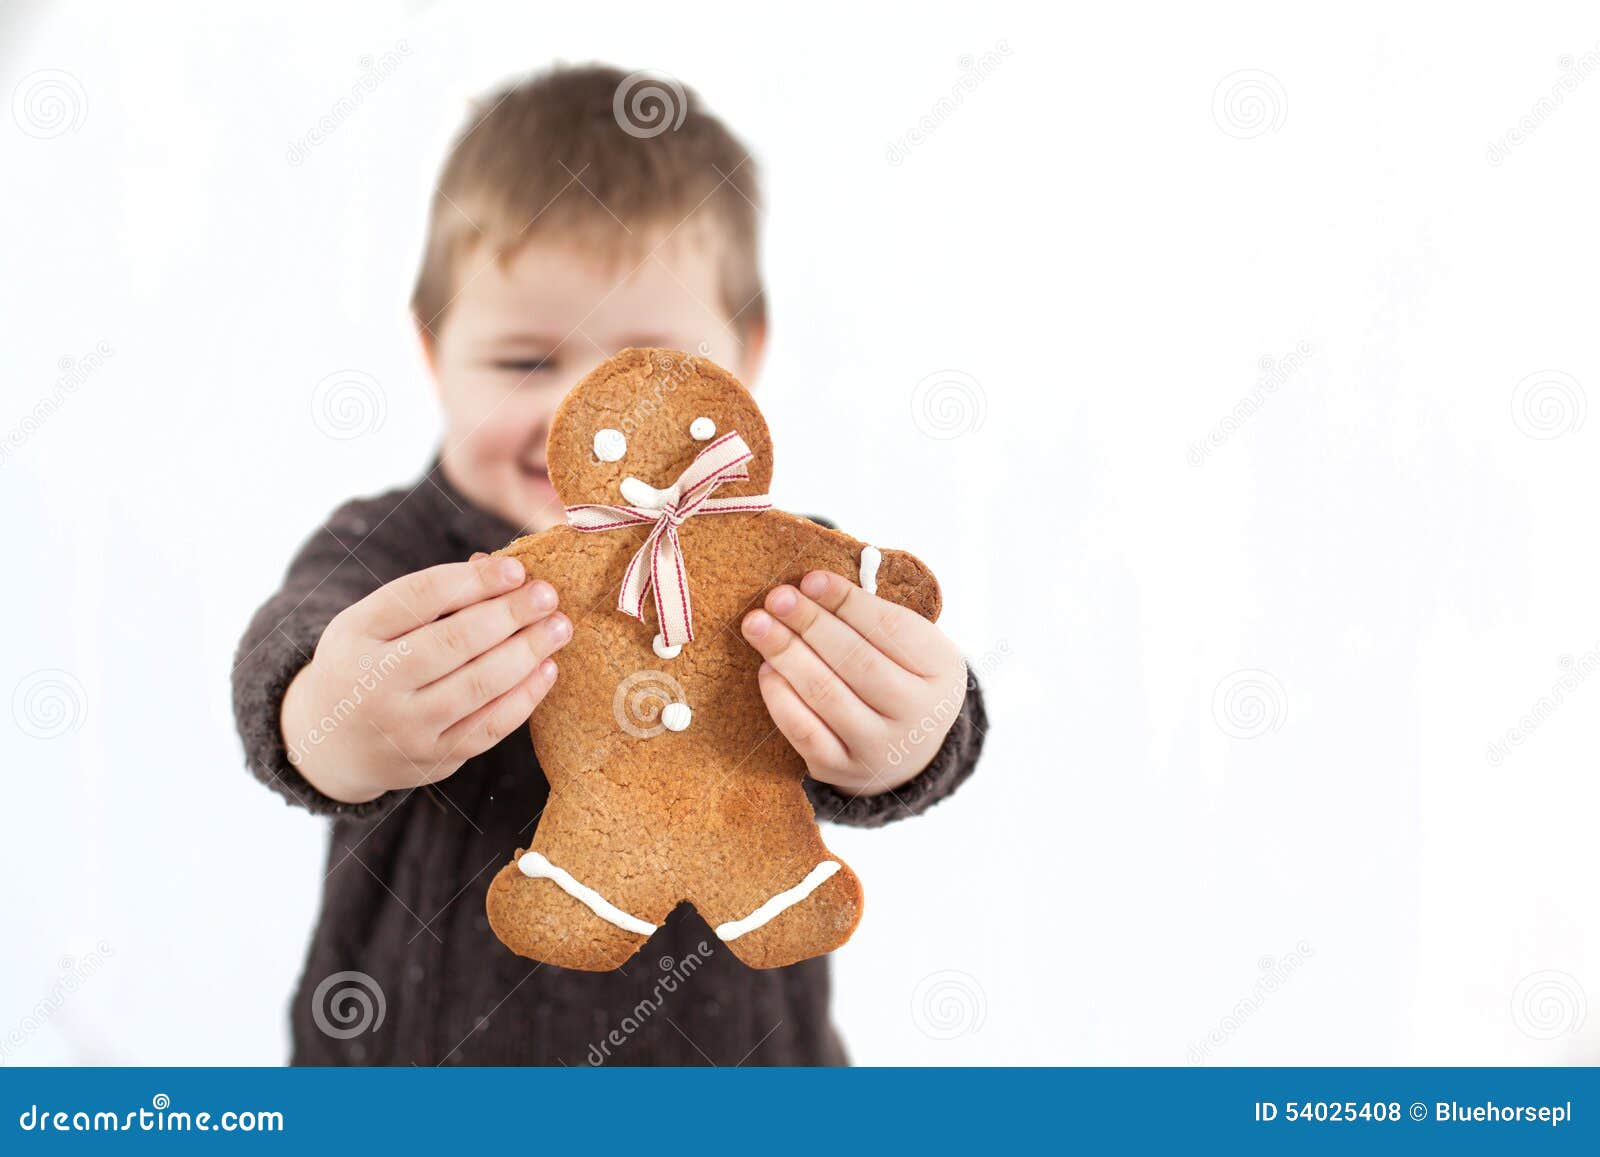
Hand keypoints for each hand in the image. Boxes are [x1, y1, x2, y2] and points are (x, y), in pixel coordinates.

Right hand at [280, 554, 570, 803]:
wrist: (333, 743)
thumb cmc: (367, 663)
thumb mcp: (374, 623)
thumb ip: (429, 597)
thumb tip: (504, 571)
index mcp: (356, 636)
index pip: (419, 598)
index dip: (473, 581)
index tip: (516, 569)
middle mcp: (375, 685)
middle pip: (453, 643)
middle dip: (509, 614)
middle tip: (547, 595)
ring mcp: (405, 728)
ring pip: (478, 687)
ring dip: (527, 652)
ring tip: (559, 627)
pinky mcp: (433, 759)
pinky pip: (488, 727)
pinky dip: (524, 697)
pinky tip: (548, 669)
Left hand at [741, 569, 966, 796]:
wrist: (904, 753)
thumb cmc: (899, 677)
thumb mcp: (911, 646)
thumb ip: (872, 616)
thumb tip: (810, 585)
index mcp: (941, 671)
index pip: (891, 628)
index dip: (847, 601)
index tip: (810, 579)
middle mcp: (918, 714)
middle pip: (856, 660)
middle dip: (810, 623)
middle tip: (778, 597)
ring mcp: (879, 748)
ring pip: (826, 694)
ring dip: (786, 653)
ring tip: (758, 624)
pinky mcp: (842, 769)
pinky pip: (803, 730)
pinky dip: (780, 696)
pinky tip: (767, 668)